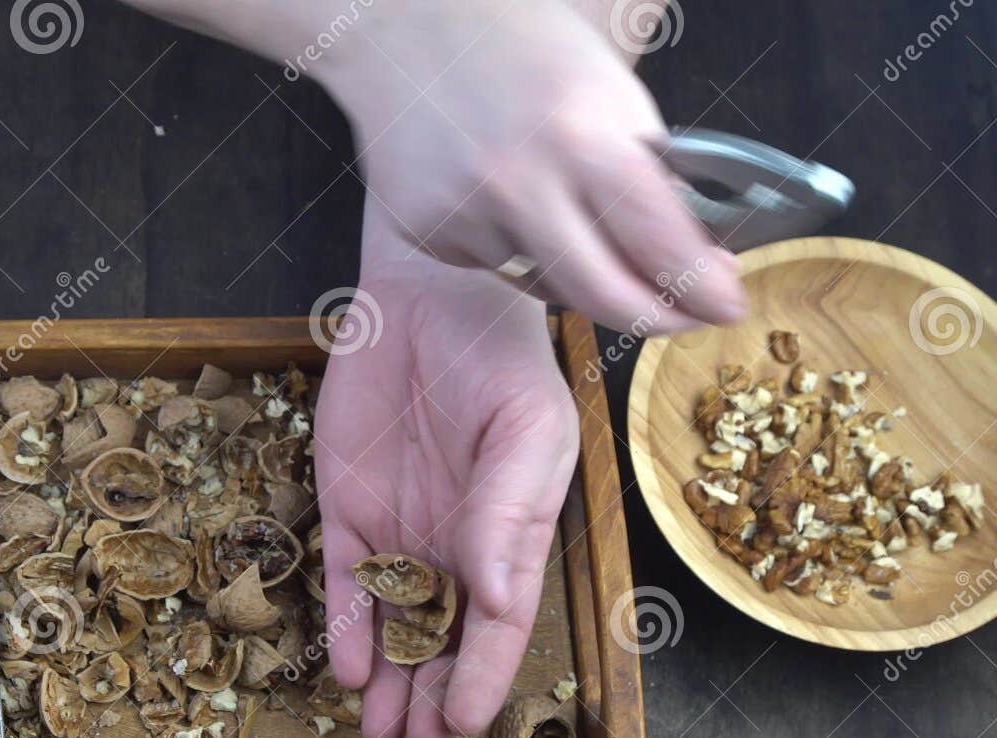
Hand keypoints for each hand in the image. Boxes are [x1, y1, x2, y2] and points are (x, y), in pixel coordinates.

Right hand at [313, 0, 744, 331]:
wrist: (407, 28)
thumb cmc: (520, 47)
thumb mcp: (609, 92)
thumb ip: (647, 174)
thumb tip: (690, 256)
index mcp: (581, 135)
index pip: (658, 242)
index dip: (699, 286)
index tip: (725, 304)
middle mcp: (520, 184)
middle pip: (604, 295)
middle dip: (654, 314)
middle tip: (678, 313)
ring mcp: (467, 215)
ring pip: (547, 284)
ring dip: (575, 267)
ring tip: (560, 204)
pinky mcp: (428, 232)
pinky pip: (493, 267)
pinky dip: (511, 247)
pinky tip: (496, 194)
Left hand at [314, 205, 578, 737]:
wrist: (430, 293)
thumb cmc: (499, 359)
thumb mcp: (526, 431)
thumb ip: (508, 515)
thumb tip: (496, 598)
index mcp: (508, 536)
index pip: (497, 627)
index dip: (482, 679)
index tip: (461, 726)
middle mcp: (453, 545)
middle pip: (441, 640)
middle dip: (428, 695)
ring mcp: (397, 530)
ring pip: (390, 623)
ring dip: (386, 678)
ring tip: (375, 732)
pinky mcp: (345, 506)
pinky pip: (341, 580)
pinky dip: (344, 625)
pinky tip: (347, 667)